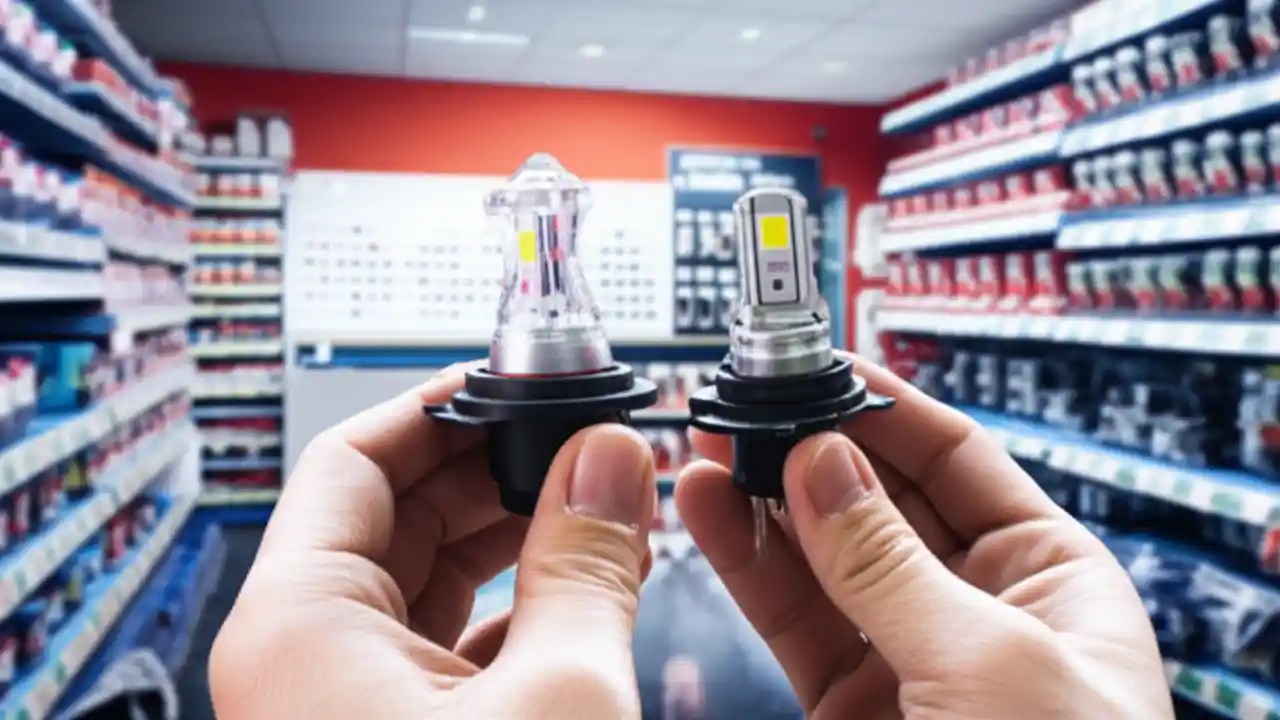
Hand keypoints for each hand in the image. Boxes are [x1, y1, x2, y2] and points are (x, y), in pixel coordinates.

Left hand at [209, 365, 656, 718]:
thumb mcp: (559, 693)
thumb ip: (587, 561)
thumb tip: (609, 459)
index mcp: (297, 632)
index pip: (352, 458)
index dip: (443, 407)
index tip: (516, 382)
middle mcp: (301, 662)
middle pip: (391, 513)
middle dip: (496, 471)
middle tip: (582, 445)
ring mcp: (341, 705)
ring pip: (422, 581)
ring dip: (514, 541)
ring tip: (600, 513)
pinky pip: (442, 646)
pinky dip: (514, 612)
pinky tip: (582, 592)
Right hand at [676, 356, 1173, 718]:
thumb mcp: (991, 668)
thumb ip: (891, 565)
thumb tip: (825, 462)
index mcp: (1052, 580)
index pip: (959, 460)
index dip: (885, 406)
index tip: (817, 363)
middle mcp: (977, 609)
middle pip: (880, 498)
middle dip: (809, 446)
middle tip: (744, 398)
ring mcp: (907, 656)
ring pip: (821, 555)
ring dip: (762, 497)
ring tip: (706, 443)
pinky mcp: (848, 704)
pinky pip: (793, 616)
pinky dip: (747, 564)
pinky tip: (710, 512)